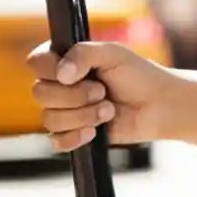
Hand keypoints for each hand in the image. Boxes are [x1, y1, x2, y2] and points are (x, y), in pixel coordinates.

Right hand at [28, 42, 179, 150]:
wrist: (160, 106)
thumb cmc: (139, 75)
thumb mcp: (114, 53)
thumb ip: (84, 54)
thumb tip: (62, 74)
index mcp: (66, 61)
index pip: (36, 63)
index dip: (51, 70)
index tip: (76, 74)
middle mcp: (61, 86)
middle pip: (40, 94)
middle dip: (75, 96)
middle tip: (102, 91)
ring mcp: (66, 111)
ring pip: (50, 119)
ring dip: (83, 115)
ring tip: (109, 110)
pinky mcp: (75, 134)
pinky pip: (56, 142)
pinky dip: (75, 137)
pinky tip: (95, 132)